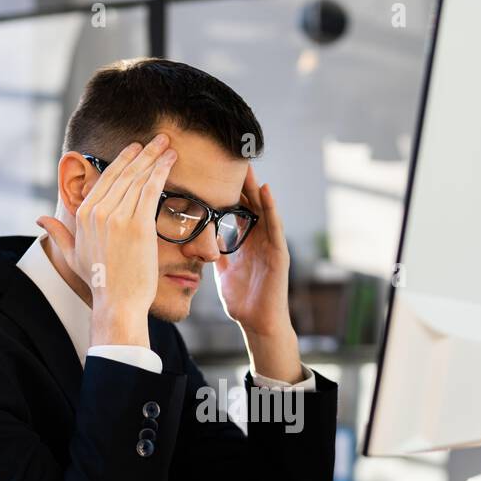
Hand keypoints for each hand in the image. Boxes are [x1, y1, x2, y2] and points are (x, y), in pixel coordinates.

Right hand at [37, 134, 176, 347]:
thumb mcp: (72, 255)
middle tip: (159, 139)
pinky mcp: (138, 226)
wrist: (117, 302)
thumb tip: (40, 219)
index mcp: (84, 215)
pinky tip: (170, 161)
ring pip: (138, 179)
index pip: (106, 179)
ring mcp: (118, 218)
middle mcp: (99, 212)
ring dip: (155, 158)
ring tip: (168, 146)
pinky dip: (161, 173)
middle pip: (124, 174)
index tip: (136, 148)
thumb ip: (58, 233)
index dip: (123, 160)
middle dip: (143, 153)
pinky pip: (150, 191)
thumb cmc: (99, 282)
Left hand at [214, 165, 302, 382]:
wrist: (258, 324)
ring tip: (248, 164)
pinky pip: (275, 226)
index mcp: (246, 241)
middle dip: (242, 181)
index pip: (236, 209)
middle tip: (230, 155)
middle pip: (251, 203)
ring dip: (256, 187)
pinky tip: (265, 191)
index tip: (214, 169)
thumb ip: (216, 254)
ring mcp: (271, 245)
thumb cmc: (243, 301)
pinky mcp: (280, 254)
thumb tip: (200, 242)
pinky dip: (271, 208)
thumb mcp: (223, 272)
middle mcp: (260, 239)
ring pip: (264, 209)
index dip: (227, 189)